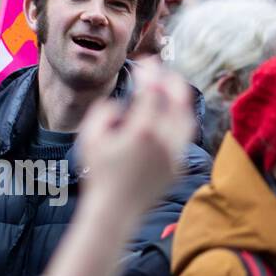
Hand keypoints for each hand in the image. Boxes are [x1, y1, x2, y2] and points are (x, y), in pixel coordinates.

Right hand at [76, 63, 194, 210]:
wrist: (115, 210)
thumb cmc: (98, 174)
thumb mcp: (89, 138)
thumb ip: (103, 112)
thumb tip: (120, 105)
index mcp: (142, 131)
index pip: (154, 92)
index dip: (150, 74)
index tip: (145, 64)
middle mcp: (164, 141)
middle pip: (178, 101)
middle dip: (171, 81)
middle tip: (163, 70)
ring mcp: (174, 155)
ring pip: (187, 119)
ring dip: (180, 101)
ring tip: (170, 91)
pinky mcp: (177, 166)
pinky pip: (183, 137)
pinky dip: (179, 120)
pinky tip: (168, 116)